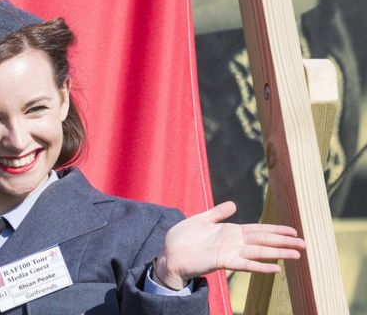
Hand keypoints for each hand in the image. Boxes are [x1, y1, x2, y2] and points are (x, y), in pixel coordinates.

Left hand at [154, 201, 304, 290]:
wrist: (168, 254)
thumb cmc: (182, 239)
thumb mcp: (200, 220)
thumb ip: (217, 213)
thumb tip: (234, 204)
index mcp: (230, 231)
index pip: (258, 229)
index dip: (275, 229)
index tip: (293, 230)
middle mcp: (234, 242)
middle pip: (264, 240)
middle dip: (284, 241)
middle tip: (305, 243)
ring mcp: (230, 252)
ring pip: (260, 252)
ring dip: (279, 253)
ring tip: (298, 255)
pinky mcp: (223, 261)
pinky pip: (245, 264)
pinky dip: (261, 266)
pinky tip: (276, 269)